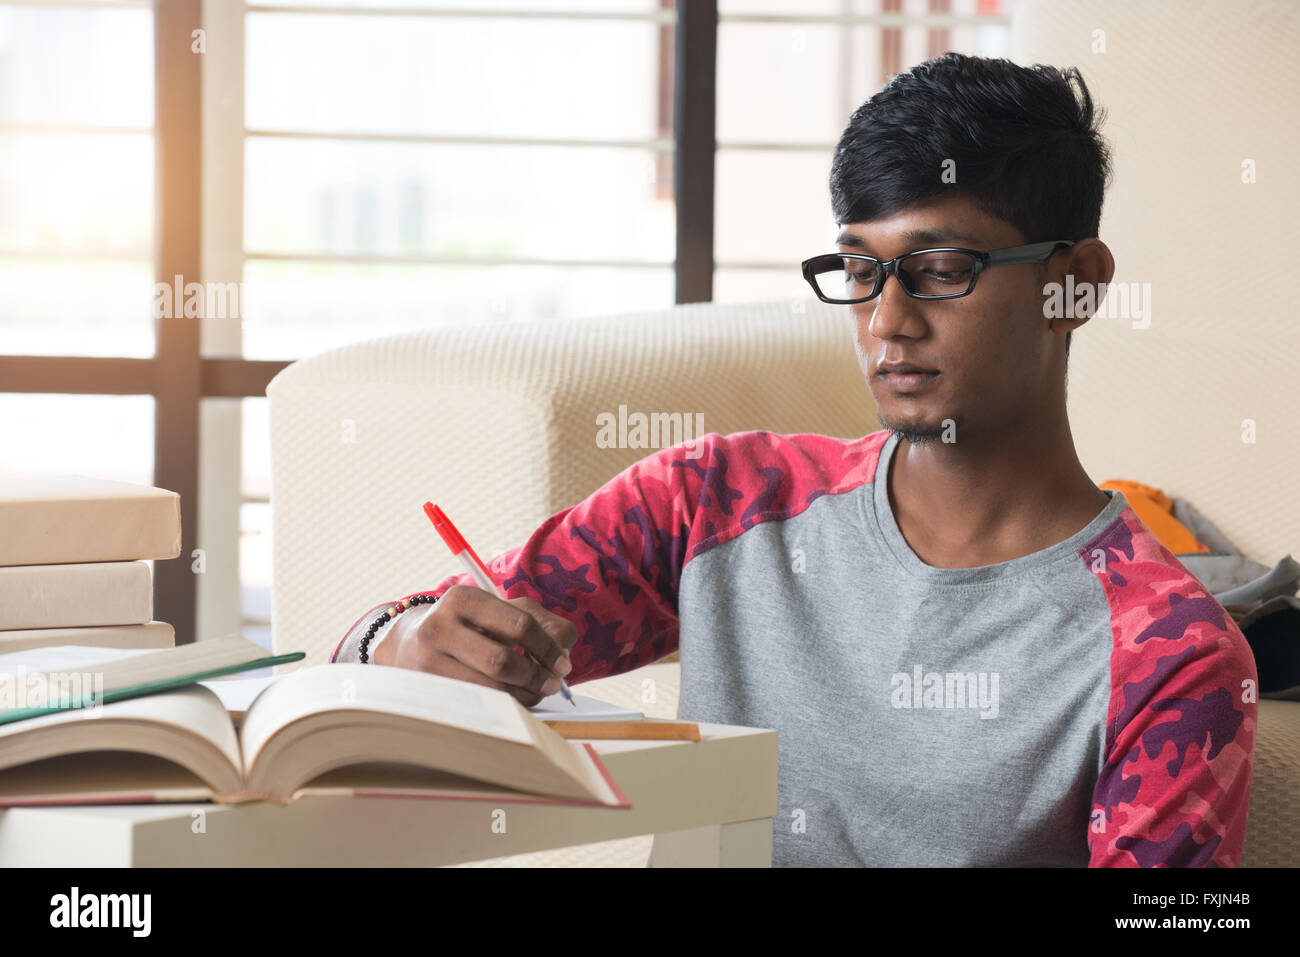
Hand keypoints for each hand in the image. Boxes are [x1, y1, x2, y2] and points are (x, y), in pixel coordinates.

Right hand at [373, 585, 576, 706]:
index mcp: (464, 599)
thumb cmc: (471, 625)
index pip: (519, 625)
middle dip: (535, 677)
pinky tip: (513, 699)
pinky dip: (503, 705)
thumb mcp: (503, 611)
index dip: (547, 649)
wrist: (411, 641)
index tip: (563, 665)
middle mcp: (440, 627)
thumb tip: (564, 651)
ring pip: (488, 689)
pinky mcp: (427, 688)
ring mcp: (428, 660)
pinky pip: (476, 703)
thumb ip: (542, 622)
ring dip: (522, 696)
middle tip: (553, 685)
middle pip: (501, 661)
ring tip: (536, 693)